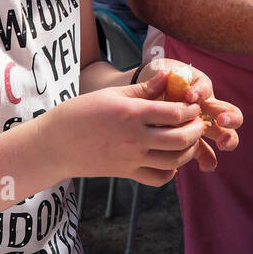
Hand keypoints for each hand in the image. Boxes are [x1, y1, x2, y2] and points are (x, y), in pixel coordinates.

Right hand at [49, 72, 209, 185]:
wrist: (54, 144)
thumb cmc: (81, 113)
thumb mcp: (111, 94)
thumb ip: (143, 88)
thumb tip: (167, 75)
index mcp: (132, 114)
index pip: (175, 113)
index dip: (190, 109)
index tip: (192, 105)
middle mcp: (135, 138)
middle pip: (181, 139)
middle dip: (196, 130)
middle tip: (198, 122)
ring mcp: (132, 159)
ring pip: (174, 160)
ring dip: (189, 150)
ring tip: (189, 139)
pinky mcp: (127, 173)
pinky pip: (158, 178)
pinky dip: (171, 170)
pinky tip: (170, 158)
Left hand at [142, 59, 241, 171]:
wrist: (142, 106)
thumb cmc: (149, 91)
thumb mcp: (152, 86)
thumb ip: (157, 82)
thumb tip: (165, 75)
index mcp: (195, 89)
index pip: (205, 87)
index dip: (200, 91)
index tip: (189, 96)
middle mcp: (205, 108)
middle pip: (228, 111)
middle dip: (230, 116)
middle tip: (222, 120)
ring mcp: (202, 126)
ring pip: (224, 133)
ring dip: (228, 139)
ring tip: (223, 145)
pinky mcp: (194, 143)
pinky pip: (206, 152)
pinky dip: (208, 160)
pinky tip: (204, 166)